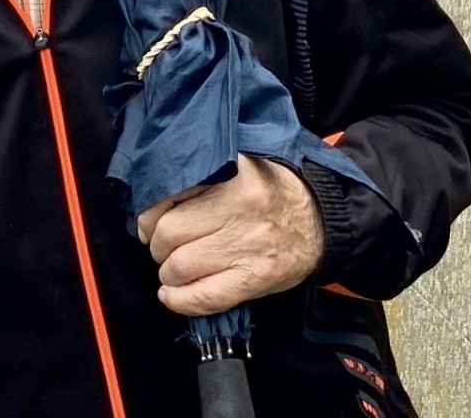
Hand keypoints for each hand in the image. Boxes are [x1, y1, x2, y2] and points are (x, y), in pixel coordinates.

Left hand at [135, 155, 322, 316]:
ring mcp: (248, 246)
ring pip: (180, 266)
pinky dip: (180, 301)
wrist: (321, 221)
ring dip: (168, 274)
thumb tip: (154, 202)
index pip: (170, 194)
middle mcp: (239, 209)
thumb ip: (202, 178)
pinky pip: (205, 297)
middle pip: (170, 233)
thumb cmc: (272, 193)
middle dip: (159, 245)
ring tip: (175, 270)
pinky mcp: (255, 278)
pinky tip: (172, 296)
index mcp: (233, 175)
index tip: (150, 222)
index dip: (150, 213)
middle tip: (165, 247)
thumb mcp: (240, 169)